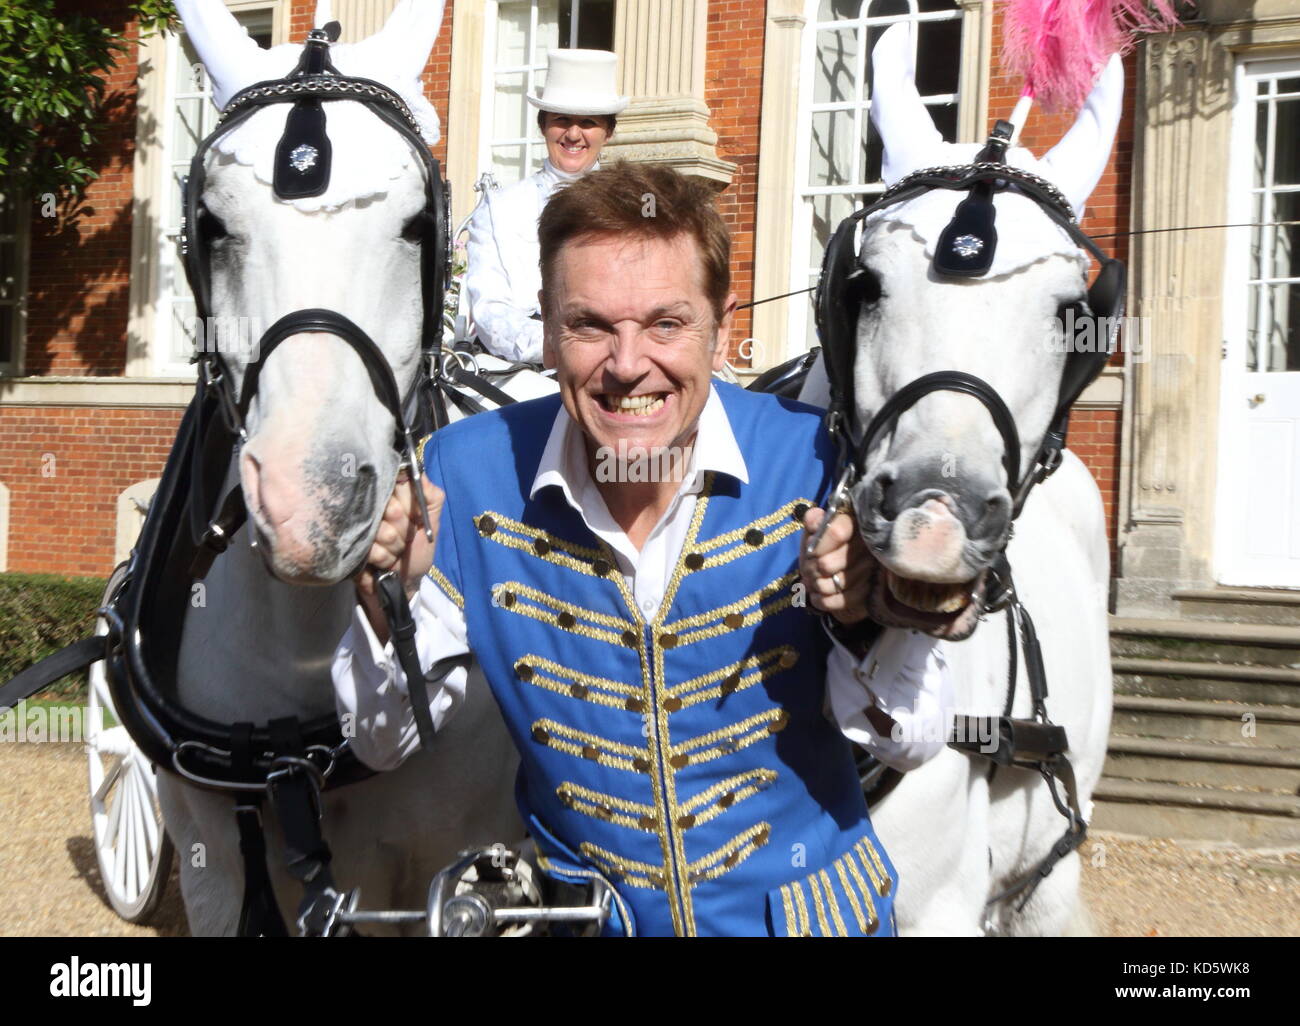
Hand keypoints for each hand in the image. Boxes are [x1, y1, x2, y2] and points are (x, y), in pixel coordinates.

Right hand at [355, 471, 442, 641]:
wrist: (402, 582)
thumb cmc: (417, 550)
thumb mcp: (432, 523)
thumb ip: (432, 497)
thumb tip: (418, 472)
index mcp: (391, 494)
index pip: (396, 482)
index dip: (407, 505)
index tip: (413, 519)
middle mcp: (371, 504)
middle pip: (390, 507)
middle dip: (403, 528)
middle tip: (405, 539)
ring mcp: (357, 523)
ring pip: (380, 529)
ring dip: (393, 546)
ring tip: (395, 552)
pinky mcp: (348, 542)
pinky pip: (369, 547)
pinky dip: (383, 557)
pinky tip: (384, 562)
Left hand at [799, 506, 872, 624]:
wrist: (837, 572)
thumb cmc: (823, 548)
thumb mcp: (817, 531)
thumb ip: (814, 522)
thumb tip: (814, 517)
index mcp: (855, 525)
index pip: (836, 533)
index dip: (816, 546)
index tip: (810, 552)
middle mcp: (867, 547)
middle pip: (827, 564)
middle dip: (810, 570)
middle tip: (808, 570)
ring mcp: (870, 571)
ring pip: (832, 584)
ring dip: (816, 585)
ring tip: (813, 582)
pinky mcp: (869, 592)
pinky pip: (841, 601)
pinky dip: (823, 601)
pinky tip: (818, 596)